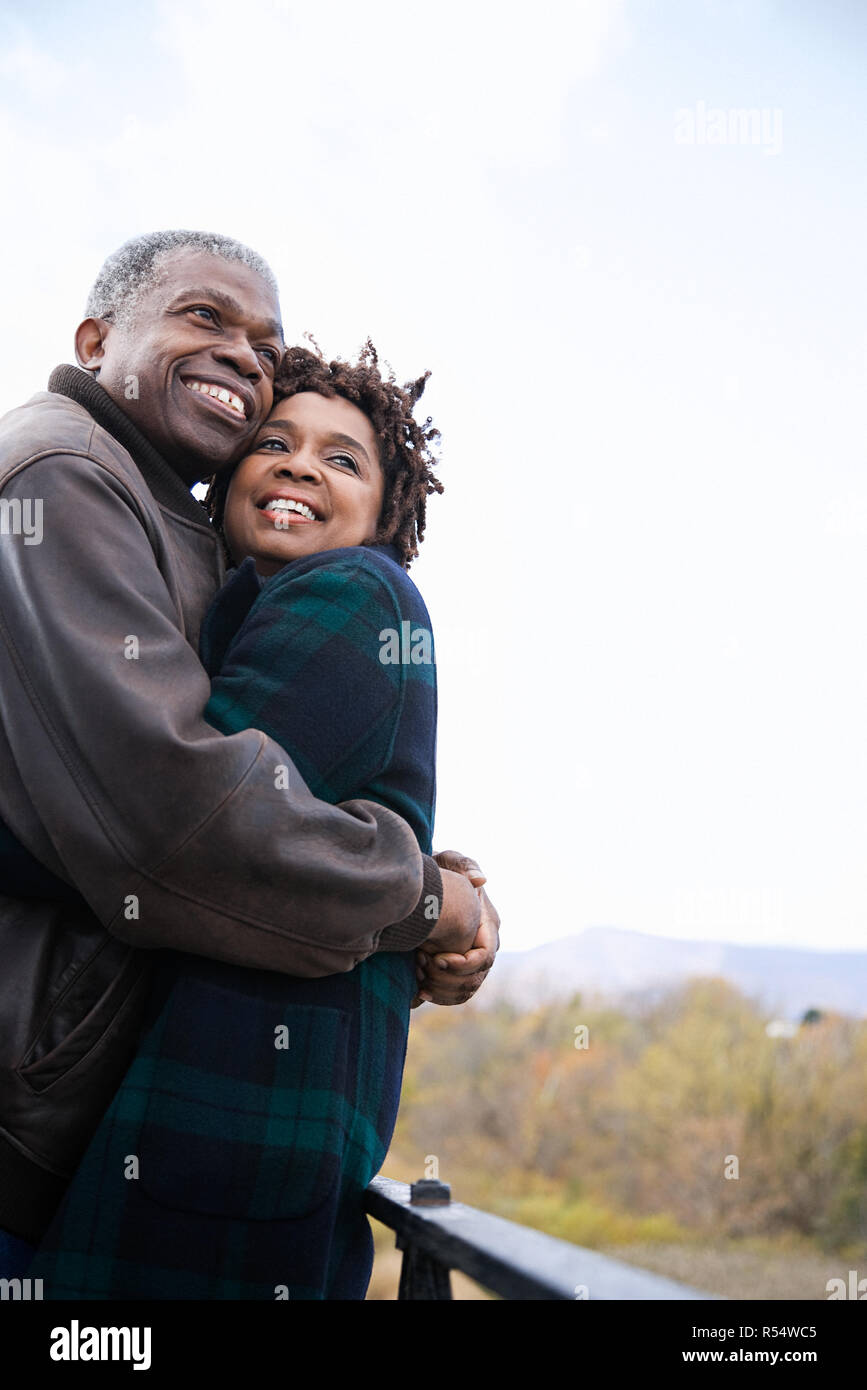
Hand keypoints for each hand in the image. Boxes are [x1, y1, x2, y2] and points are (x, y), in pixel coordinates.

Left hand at [412, 851, 499, 1006]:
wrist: (426, 883)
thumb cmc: (441, 868)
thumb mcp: (451, 860)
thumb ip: (465, 865)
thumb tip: (480, 880)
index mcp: (488, 925)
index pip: (485, 956)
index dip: (464, 964)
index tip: (437, 959)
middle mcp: (484, 946)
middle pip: (475, 979)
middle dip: (448, 979)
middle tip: (421, 966)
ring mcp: (471, 960)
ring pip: (466, 991)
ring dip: (442, 990)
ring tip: (417, 977)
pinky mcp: (456, 969)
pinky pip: (454, 994)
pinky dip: (438, 997)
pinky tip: (417, 993)